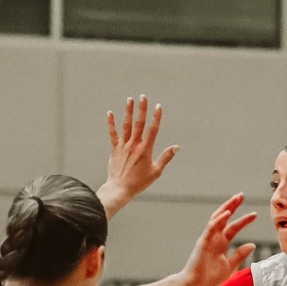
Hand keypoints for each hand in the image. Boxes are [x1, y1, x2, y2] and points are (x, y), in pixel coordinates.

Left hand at [98, 95, 177, 211]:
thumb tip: (176, 147)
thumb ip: (166, 157)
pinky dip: (111, 123)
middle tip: (143, 96)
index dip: (156, 117)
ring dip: (128, 111)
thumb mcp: (156, 171)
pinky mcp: (115, 149)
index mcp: (145, 150)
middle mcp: (134, 145)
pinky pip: (113, 133)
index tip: (158, 106)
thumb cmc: (139, 182)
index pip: (153, 130)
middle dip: (142, 109)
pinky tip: (110, 113)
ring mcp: (123, 146)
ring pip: (126, 125)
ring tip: (130, 99)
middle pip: (139, 123)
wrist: (120, 189)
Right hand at [175, 194, 258, 285]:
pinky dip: (218, 220)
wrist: (195, 285)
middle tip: (241, 195)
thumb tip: (253, 244)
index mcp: (222, 243)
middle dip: (233, 206)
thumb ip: (240, 254)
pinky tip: (226, 214)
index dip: (244, 220)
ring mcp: (208, 239)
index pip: (234, 227)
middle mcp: (215, 238)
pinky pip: (210, 228)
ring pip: (217, 218)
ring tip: (235, 199)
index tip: (254, 214)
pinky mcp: (202, 242)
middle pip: (224, 218)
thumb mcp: (230, 265)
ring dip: (226, 208)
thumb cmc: (210, 277)